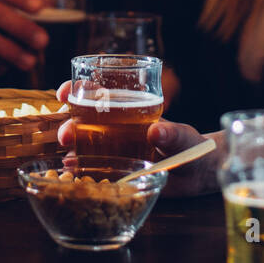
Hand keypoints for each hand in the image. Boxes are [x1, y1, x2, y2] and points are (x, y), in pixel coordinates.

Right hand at [55, 82, 220, 196]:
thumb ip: (172, 134)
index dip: (77, 89)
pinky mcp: (117, 173)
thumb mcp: (182, 136)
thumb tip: (155, 132)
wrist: (198, 172)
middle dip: (69, 124)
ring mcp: (115, 151)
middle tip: (65, 135)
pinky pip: (94, 170)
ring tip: (67, 157)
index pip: (98, 93)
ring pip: (84, 145)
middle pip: (84, 121)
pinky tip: (73, 172)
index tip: (65, 92)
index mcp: (129, 110)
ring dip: (72, 148)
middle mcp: (117, 129)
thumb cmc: (189, 144)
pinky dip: (81, 170)